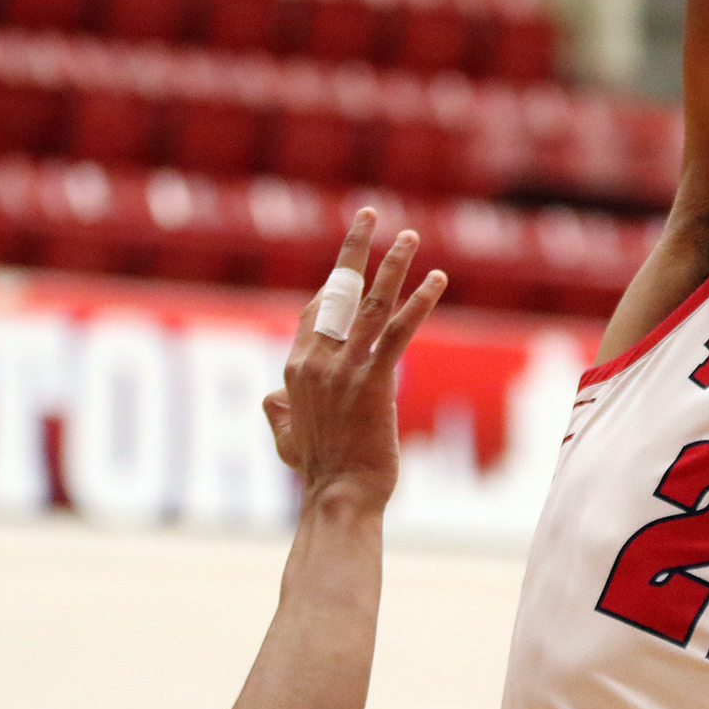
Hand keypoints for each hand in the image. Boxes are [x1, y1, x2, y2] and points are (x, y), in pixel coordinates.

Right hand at [263, 208, 446, 510]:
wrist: (340, 495)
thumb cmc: (319, 472)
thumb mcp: (285, 439)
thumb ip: (278, 414)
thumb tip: (271, 398)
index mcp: (295, 370)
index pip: (315, 312)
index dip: (334, 285)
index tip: (350, 265)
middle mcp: (315, 361)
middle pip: (337, 292)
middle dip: (355, 249)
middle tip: (369, 214)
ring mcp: (345, 368)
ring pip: (370, 303)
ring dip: (392, 264)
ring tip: (411, 235)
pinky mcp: (375, 380)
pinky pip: (398, 331)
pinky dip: (419, 302)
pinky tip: (437, 280)